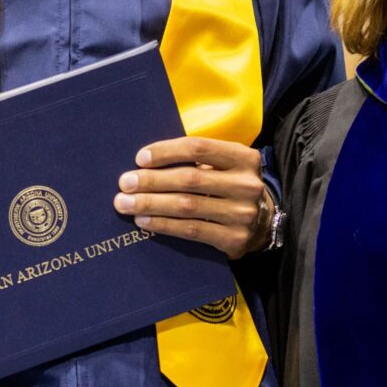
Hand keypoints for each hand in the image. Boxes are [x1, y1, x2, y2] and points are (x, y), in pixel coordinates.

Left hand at [117, 137, 273, 259]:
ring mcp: (242, 213)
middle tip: (124, 183)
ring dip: (151, 204)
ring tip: (126, 203)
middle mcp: (246, 184)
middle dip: (152, 180)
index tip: (140, 158)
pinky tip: (144, 221)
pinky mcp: (234, 239)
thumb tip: (144, 163)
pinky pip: (191, 230)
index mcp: (243, 157)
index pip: (198, 148)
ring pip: (187, 206)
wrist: (262, 223)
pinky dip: (163, 225)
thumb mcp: (224, 166)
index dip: (166, 151)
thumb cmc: (229, 186)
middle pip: (189, 179)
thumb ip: (196, 161)